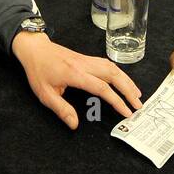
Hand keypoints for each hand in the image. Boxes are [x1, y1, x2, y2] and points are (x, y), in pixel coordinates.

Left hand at [12, 32, 141, 128]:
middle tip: (138, 104)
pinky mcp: (87, 58)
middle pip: (113, 75)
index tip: (126, 112)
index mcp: (75, 74)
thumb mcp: (45, 94)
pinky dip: (119, 73)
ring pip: (113, 68)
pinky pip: (108, 65)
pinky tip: (123, 81)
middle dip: (129, 90)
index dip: (116, 100)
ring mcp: (87, 60)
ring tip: (137, 94)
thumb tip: (74, 124)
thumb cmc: (38, 71)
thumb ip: (61, 109)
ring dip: (127, 80)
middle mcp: (84, 65)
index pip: (102, 88)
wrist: (35, 49)